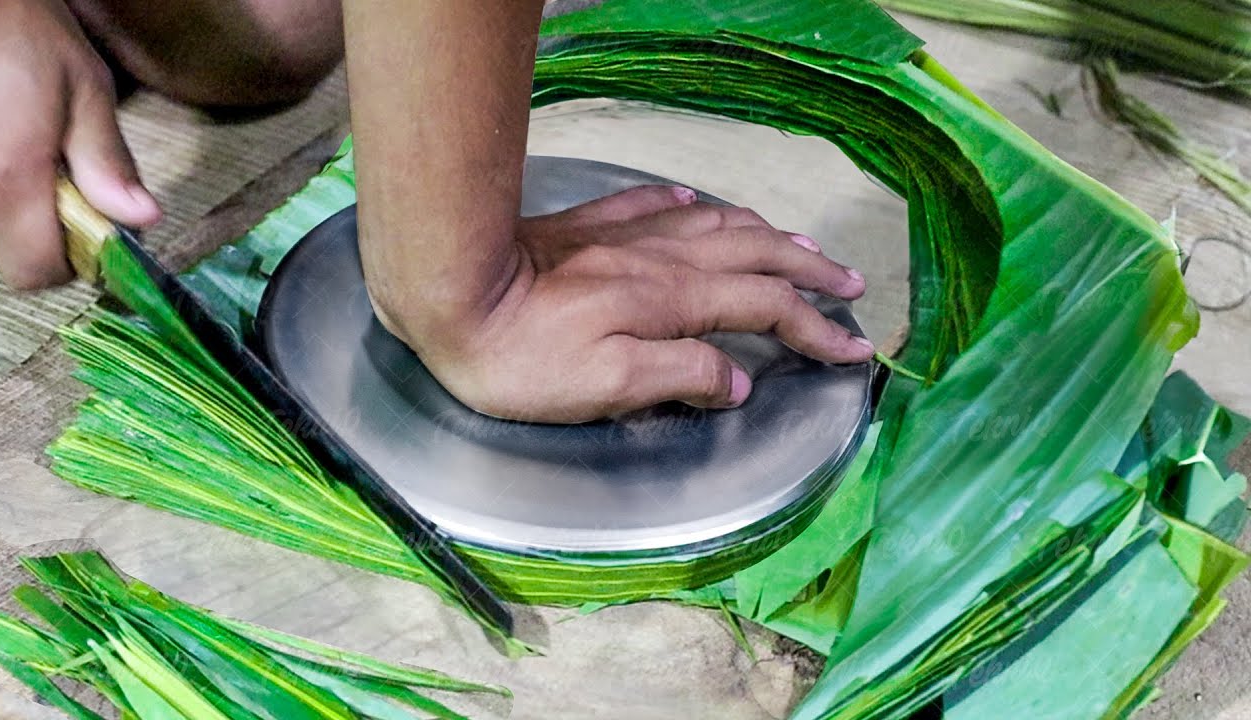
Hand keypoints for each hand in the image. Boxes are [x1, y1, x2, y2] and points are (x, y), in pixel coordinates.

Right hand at [0, 0, 159, 289]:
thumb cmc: (19, 28)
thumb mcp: (84, 89)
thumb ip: (108, 163)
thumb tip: (142, 219)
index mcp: (8, 179)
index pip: (34, 272)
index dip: (68, 262)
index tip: (88, 230)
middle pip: (3, 250)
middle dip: (36, 226)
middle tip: (55, 173)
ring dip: (2, 202)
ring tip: (16, 145)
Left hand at [374, 185, 873, 422]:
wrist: (451, 293)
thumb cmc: (520, 355)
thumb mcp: (608, 387)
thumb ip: (681, 375)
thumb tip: (736, 379)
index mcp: (672, 301)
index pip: (765, 311)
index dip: (814, 330)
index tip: (851, 348)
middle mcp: (660, 259)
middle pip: (755, 257)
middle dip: (810, 273)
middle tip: (849, 286)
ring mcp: (626, 236)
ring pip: (715, 223)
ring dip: (765, 235)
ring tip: (797, 245)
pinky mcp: (590, 227)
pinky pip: (654, 204)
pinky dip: (689, 204)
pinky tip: (695, 201)